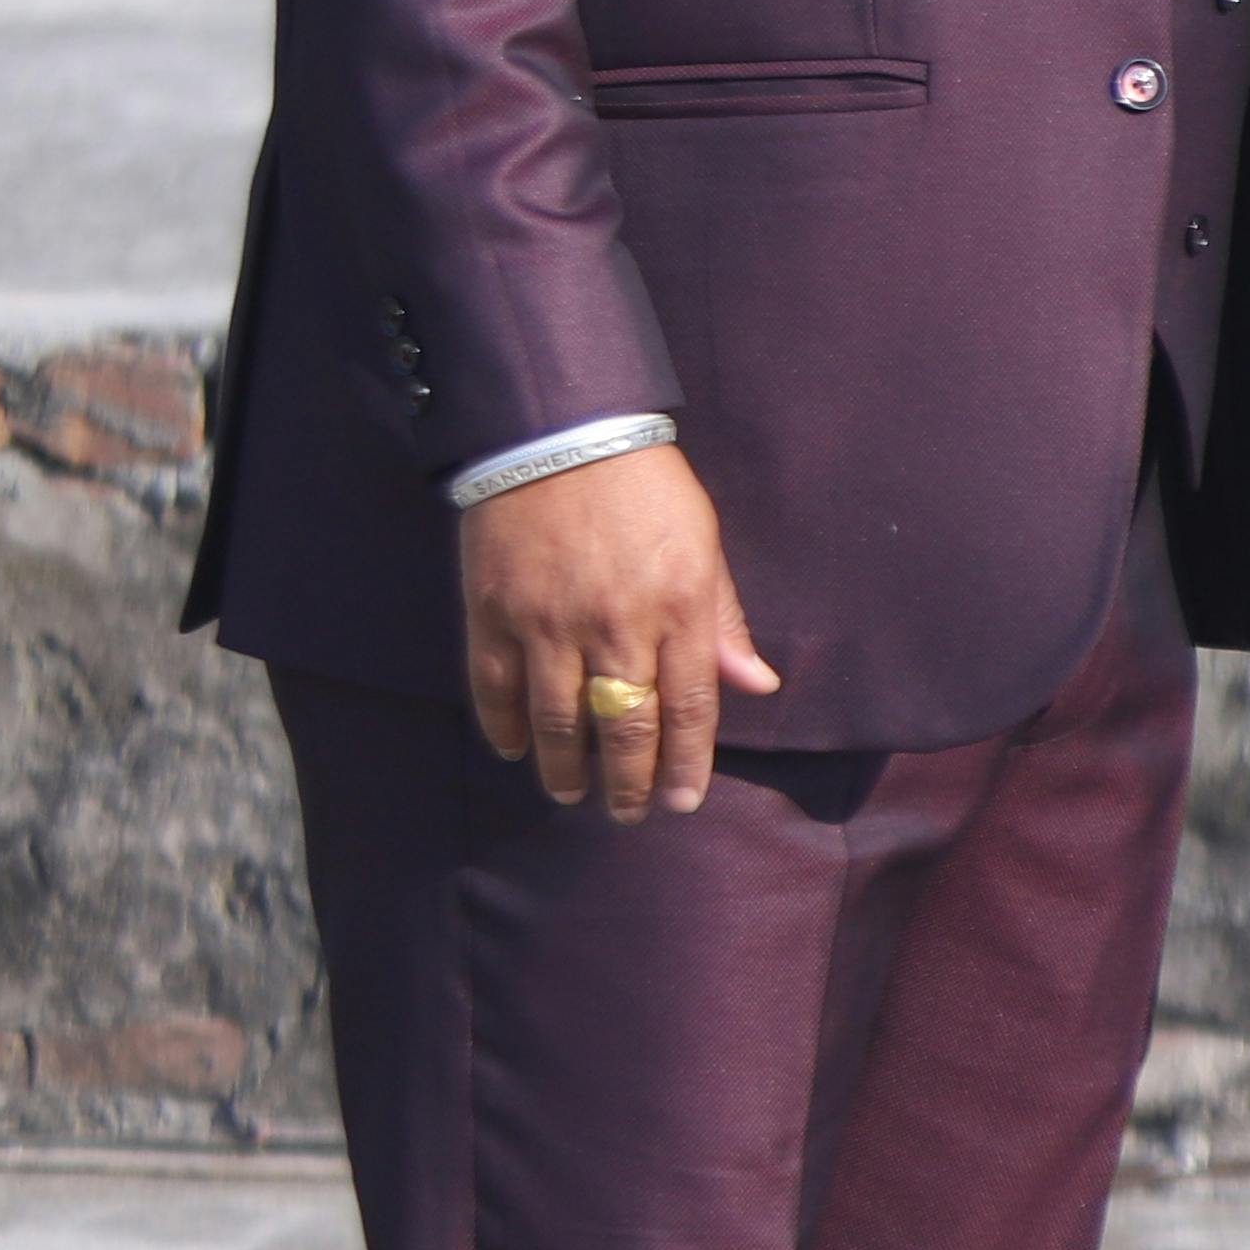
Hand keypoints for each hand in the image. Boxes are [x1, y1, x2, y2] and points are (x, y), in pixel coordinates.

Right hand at [456, 446, 780, 820]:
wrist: (561, 436)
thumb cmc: (647, 489)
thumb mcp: (705, 545)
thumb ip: (724, 621)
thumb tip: (756, 686)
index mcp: (678, 606)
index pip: (688, 708)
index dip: (686, 763)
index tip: (682, 801)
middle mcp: (615, 626)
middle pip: (625, 727)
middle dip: (630, 781)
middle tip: (630, 812)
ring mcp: (548, 625)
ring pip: (559, 722)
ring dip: (567, 769)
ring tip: (573, 793)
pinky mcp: (493, 616)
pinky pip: (495, 691)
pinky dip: (505, 729)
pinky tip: (518, 749)